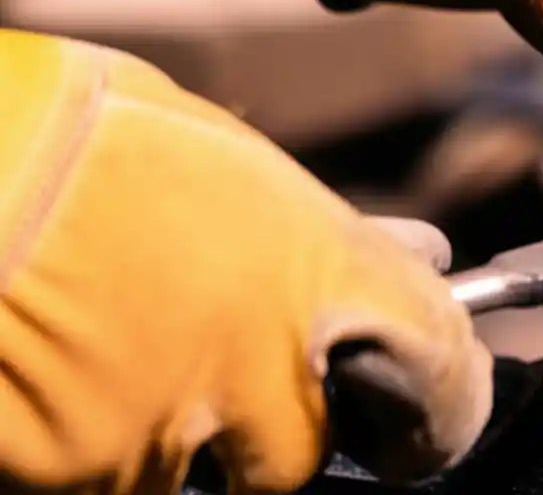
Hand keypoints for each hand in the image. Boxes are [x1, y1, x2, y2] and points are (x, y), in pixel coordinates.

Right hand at [0, 30, 490, 492]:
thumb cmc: (81, 133)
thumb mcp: (232, 166)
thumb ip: (325, 239)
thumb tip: (411, 258)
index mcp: (319, 277)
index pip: (441, 382)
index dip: (437, 405)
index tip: (417, 413)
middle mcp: (255, 374)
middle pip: (298, 454)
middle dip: (268, 423)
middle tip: (216, 360)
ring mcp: (157, 437)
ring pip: (185, 471)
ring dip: (161, 426)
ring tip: (101, 331)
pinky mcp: (71, 476)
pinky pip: (100, 477)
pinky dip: (85, 437)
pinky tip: (51, 363)